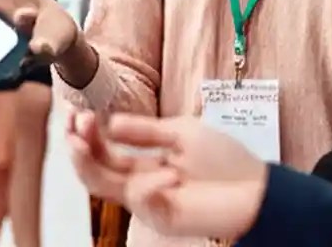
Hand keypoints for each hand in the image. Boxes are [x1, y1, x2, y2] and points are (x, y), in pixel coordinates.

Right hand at [67, 111, 267, 239]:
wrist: (256, 189)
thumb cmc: (225, 161)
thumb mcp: (181, 133)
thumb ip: (145, 131)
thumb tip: (109, 123)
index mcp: (144, 163)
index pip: (105, 151)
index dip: (88, 134)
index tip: (77, 113)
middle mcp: (140, 184)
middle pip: (94, 171)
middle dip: (79, 147)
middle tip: (75, 126)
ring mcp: (148, 203)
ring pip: (102, 186)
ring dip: (91, 162)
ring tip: (90, 136)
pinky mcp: (162, 219)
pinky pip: (141, 200)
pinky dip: (150, 184)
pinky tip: (170, 174)